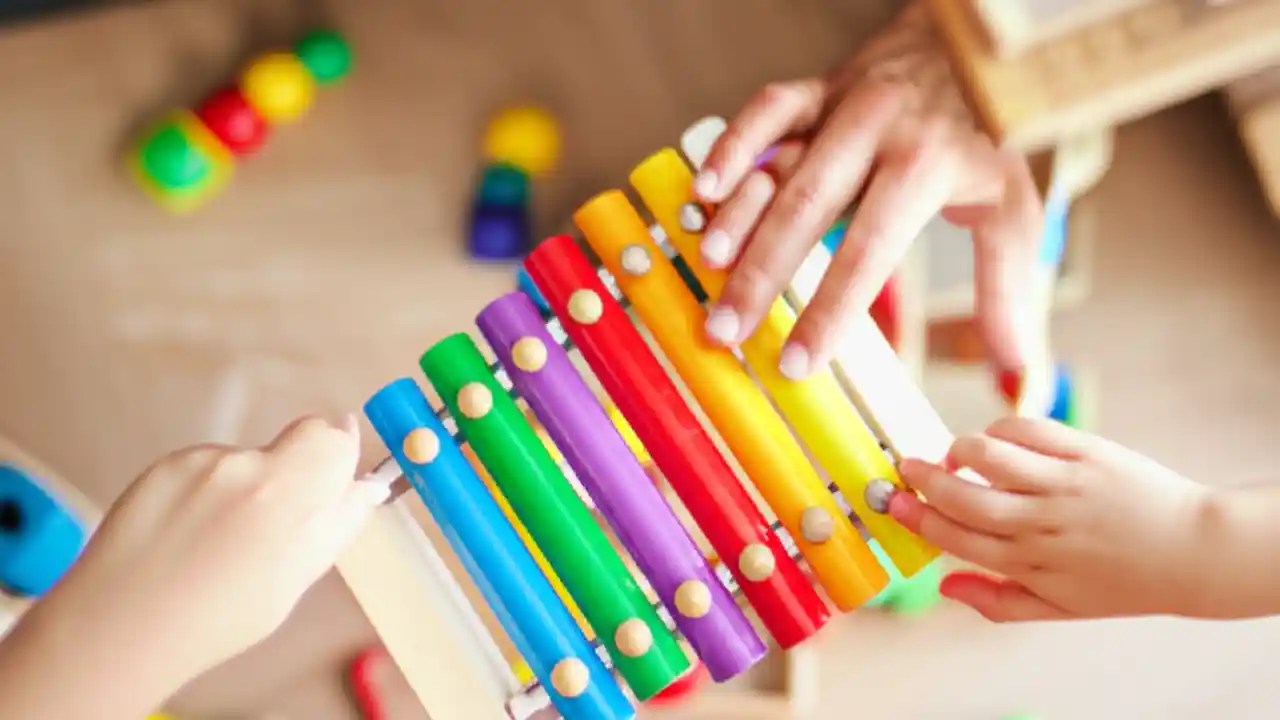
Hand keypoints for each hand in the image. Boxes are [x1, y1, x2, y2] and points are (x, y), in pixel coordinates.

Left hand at [52, 415, 387, 679]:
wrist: (124, 623)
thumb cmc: (216, 617)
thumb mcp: (295, 579)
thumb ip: (333, 525)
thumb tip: (364, 488)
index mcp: (295, 501)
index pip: (335, 440)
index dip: (339, 450)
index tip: (337, 468)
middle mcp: (255, 472)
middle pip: (299, 439)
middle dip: (300, 464)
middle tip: (278, 511)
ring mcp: (209, 463)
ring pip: (249, 460)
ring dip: (246, 486)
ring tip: (216, 540)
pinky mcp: (170, 463)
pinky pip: (206, 467)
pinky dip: (205, 492)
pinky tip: (186, 531)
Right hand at [694, 2, 1042, 379]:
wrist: (983, 42)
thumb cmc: (995, 134)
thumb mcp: (1013, 207)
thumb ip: (1006, 289)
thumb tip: (1018, 371)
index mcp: (925, 167)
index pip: (867, 251)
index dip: (829, 309)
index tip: (797, 361)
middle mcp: (878, 133)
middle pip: (807, 209)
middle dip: (761, 275)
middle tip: (725, 330)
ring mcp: (844, 105)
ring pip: (778, 159)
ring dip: (738, 213)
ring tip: (708, 264)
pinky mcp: (821, 86)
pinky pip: (768, 107)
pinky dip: (733, 143)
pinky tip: (704, 187)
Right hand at [888, 417, 1214, 621]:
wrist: (1193, 554)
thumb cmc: (1122, 583)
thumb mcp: (1058, 608)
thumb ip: (996, 601)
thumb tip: (942, 584)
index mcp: (1031, 565)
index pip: (957, 537)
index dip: (919, 518)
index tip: (895, 504)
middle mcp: (1043, 525)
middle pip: (964, 496)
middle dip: (925, 481)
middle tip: (908, 469)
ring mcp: (1065, 485)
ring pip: (990, 455)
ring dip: (960, 450)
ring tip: (955, 455)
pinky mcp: (1087, 453)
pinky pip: (1028, 429)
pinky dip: (1000, 429)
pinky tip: (996, 441)